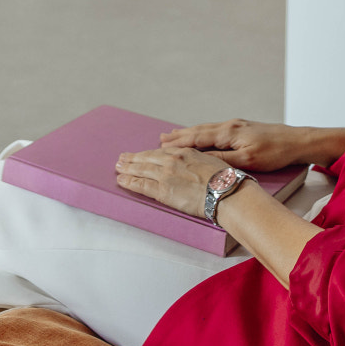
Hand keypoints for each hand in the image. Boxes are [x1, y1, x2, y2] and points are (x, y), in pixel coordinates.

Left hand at [115, 146, 230, 216]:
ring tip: (118, 168)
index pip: (160, 153)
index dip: (148, 154)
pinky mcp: (163, 190)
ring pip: (141, 170)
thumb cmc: (224, 180)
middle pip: (147, 158)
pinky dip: (129, 182)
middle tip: (122, 158)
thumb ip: (197, 161)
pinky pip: (141, 185)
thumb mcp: (210, 162)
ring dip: (127, 168)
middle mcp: (173, 161)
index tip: (140, 154)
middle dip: (132, 158)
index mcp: (185, 153)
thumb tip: (194, 165)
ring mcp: (166, 175)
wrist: (226, 192)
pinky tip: (122, 180)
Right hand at [158, 119, 307, 171]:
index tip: (162, 145)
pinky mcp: (243, 129)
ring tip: (174, 136)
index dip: (179, 142)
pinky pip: (215, 131)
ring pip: (207, 130)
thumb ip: (224, 160)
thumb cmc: (275, 151)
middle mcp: (230, 126)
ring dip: (189, 134)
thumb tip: (202, 161)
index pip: (198, 138)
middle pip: (199, 131)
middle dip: (179, 136)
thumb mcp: (249, 160)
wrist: (297, 141)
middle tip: (160, 139)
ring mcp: (237, 126)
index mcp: (229, 133)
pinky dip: (202, 134)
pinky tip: (201, 137)